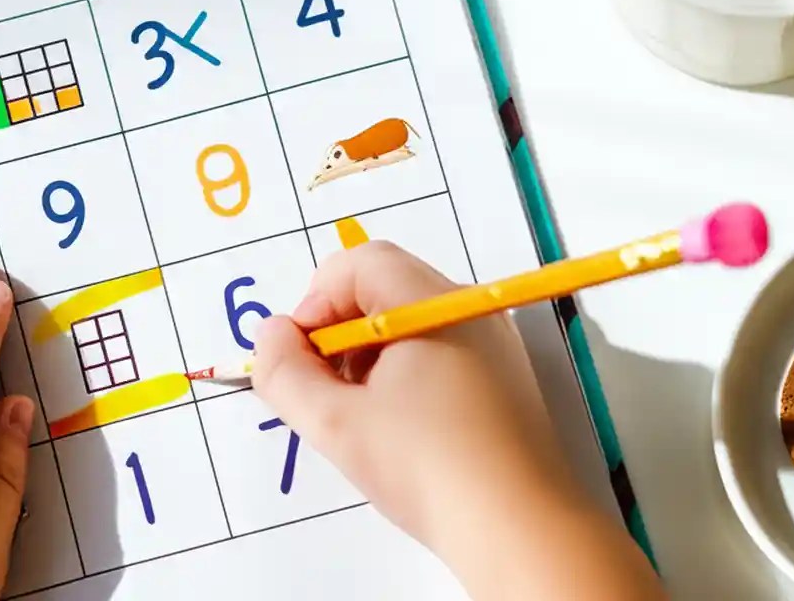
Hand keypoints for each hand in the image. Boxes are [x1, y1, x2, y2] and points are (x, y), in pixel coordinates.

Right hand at [252, 242, 662, 599]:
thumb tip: (272, 333)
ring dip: (369, 356)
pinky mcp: (505, 380)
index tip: (301, 356)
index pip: (360, 262)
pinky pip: (441, 352)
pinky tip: (398, 428)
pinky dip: (404, 374)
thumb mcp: (335, 422)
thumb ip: (284, 371)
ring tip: (360, 415)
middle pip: (386, 288)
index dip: (316, 300)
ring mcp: (494, 344)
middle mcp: (470, 310)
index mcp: (434, 303)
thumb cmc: (428, 469)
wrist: (521, 531)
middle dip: (339, 330)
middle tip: (324, 390)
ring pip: (411, 323)